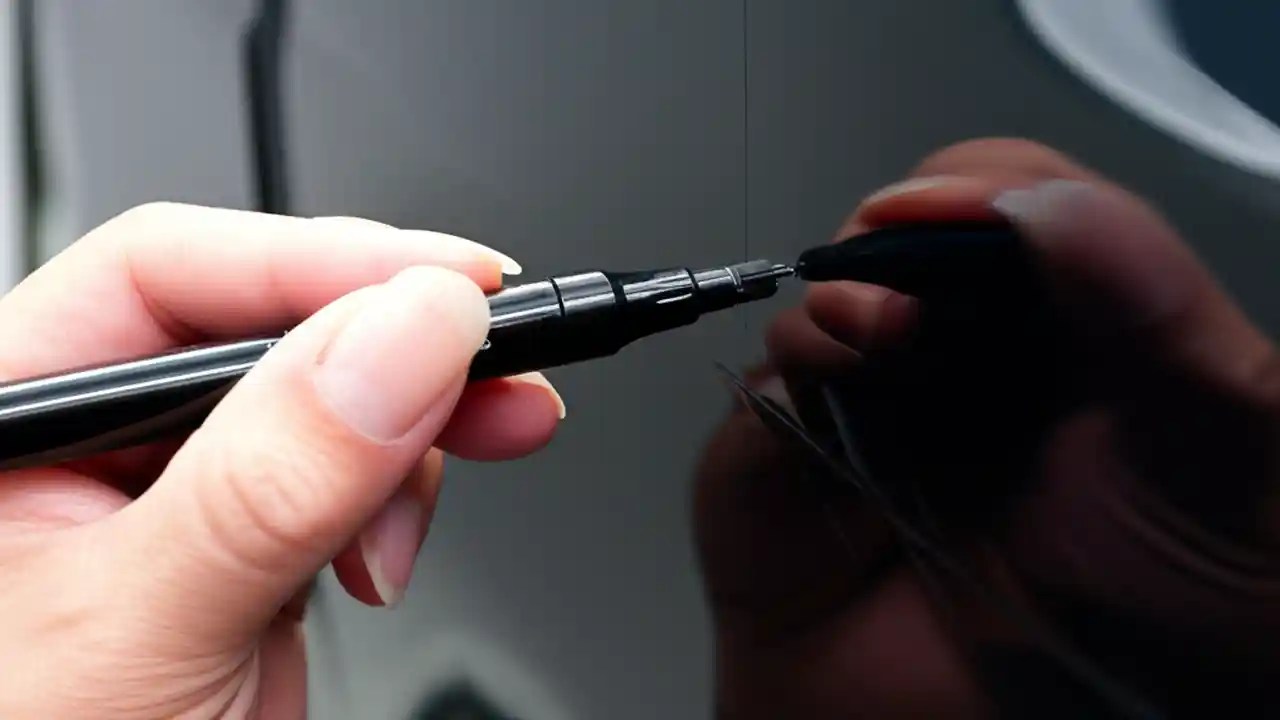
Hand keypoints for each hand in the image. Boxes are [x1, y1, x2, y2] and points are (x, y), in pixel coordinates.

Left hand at [0, 204, 564, 718]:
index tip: (454, 289)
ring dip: (411, 432)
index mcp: (10, 416)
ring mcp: (175, 494)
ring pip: (328, 395)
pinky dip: (400, 496)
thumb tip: (408, 332)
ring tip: (447, 483)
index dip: (324, 259)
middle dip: (398, 348)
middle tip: (504, 367)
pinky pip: (348, 474)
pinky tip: (392, 546)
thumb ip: (271, 479)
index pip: (168, 272)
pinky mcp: (246, 544)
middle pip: (265, 321)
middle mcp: (91, 440)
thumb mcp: (147, 631)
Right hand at [695, 140, 1279, 717]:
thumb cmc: (1140, 637)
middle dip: (906, 229)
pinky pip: (769, 387)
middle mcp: (975, 367)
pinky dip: (794, 360)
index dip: (992, 191)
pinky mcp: (788, 465)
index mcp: (1081, 345)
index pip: (1030, 211)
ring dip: (849, 290)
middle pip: (916, 235)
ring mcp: (876, 412)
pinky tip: (835, 377)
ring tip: (883, 336)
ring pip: (835, 294)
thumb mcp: (1222, 464)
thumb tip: (1048, 202)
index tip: (971, 208)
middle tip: (913, 259)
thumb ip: (1164, 316)